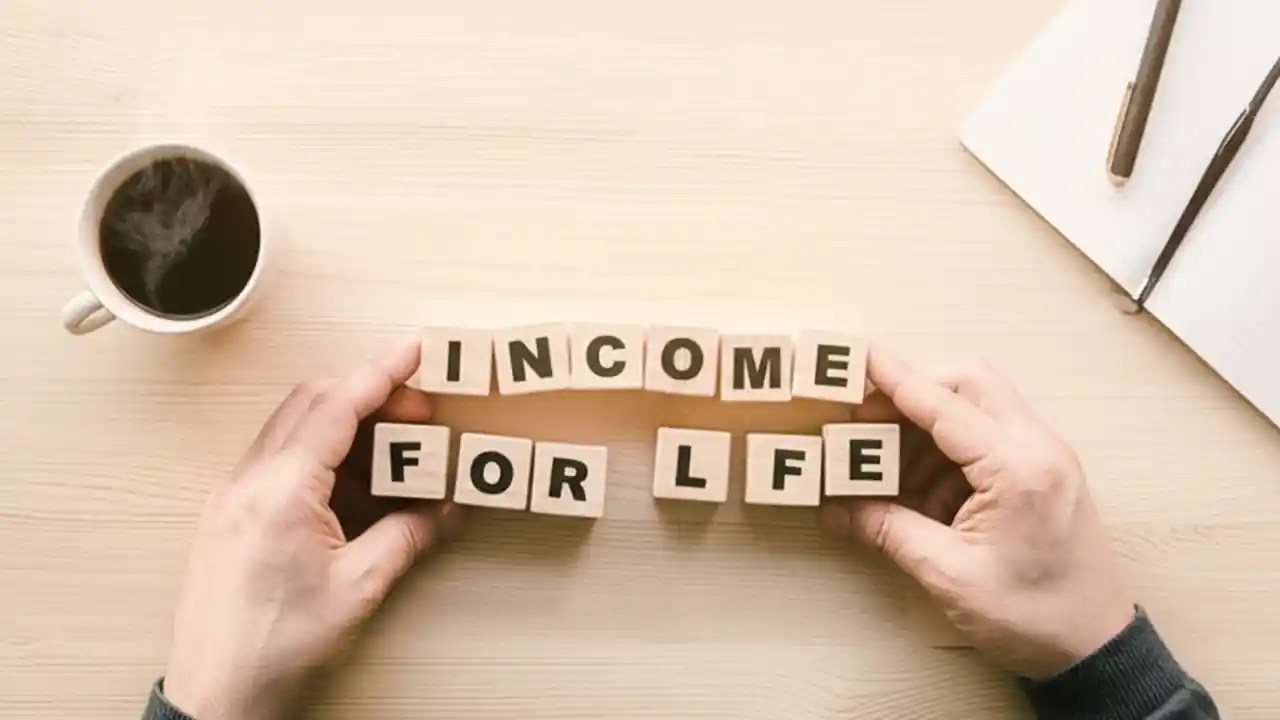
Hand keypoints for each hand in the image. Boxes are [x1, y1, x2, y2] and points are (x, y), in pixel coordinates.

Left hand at [164, 339, 464, 719]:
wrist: (215, 693)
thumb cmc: (275, 647)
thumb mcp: (359, 587)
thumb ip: (406, 536)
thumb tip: (444, 509)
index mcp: (280, 490)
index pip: (337, 407)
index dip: (380, 373)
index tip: (413, 351)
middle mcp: (249, 480)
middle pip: (311, 404)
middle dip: (370, 395)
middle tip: (420, 411)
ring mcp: (233, 495)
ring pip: (293, 428)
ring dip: (345, 424)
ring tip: (396, 448)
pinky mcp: (230, 515)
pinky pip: (280, 460)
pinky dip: (322, 455)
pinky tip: (356, 484)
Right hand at [821, 345, 1133, 678]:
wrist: (1096, 650)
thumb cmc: (1034, 618)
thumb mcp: (948, 574)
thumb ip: (888, 530)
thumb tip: (837, 509)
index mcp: (1018, 467)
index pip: (944, 403)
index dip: (895, 379)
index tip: (857, 356)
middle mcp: (1039, 448)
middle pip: (969, 383)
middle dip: (914, 396)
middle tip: (867, 425)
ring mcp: (1047, 458)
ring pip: (977, 408)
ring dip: (928, 432)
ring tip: (891, 477)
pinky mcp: (1045, 474)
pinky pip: (988, 439)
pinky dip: (949, 456)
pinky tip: (925, 498)